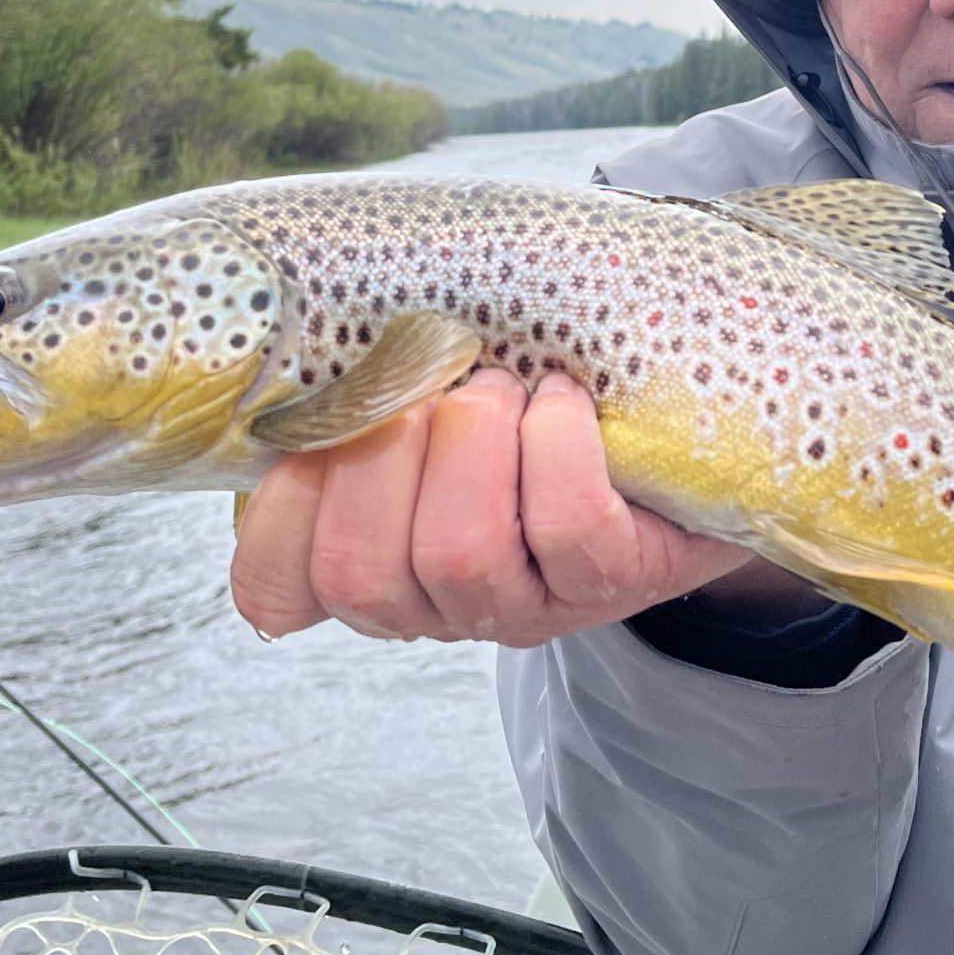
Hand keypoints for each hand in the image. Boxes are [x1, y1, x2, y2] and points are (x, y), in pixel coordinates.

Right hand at [230, 367, 778, 645]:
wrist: (675, 424)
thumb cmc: (526, 396)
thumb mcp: (428, 390)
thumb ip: (359, 386)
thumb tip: (306, 351)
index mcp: (378, 559)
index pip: (278, 588)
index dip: (278, 511)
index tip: (314, 431)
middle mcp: (443, 603)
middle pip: (360, 570)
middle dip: (384, 451)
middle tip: (439, 387)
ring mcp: (531, 603)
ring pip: (459, 554)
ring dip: (475, 442)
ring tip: (507, 389)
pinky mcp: (616, 580)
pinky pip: (566, 527)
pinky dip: (557, 446)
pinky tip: (564, 404)